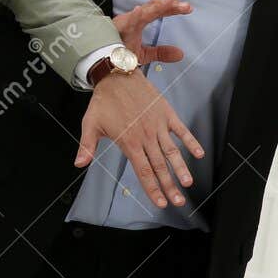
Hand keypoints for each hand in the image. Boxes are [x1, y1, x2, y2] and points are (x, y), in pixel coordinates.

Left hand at [75, 71, 204, 208]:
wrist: (116, 74)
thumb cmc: (102, 101)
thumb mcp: (90, 124)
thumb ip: (87, 146)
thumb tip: (79, 164)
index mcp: (129, 142)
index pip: (143, 171)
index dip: (152, 188)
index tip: (160, 203)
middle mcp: (145, 136)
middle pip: (159, 167)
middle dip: (169, 186)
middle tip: (178, 202)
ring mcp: (157, 125)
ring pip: (171, 152)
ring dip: (181, 168)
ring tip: (188, 183)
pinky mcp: (165, 113)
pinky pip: (181, 130)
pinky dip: (190, 141)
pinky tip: (199, 154)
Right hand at [111, 0, 189, 63]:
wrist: (103, 62)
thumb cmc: (119, 55)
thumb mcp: (144, 54)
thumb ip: (161, 52)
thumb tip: (180, 54)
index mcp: (138, 22)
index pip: (158, 11)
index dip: (172, 9)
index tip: (187, 8)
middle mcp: (133, 19)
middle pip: (154, 8)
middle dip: (170, 6)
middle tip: (185, 6)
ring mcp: (126, 21)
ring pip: (144, 11)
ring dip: (157, 7)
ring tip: (170, 2)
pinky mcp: (119, 27)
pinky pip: (129, 20)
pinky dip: (135, 16)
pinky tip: (141, 10)